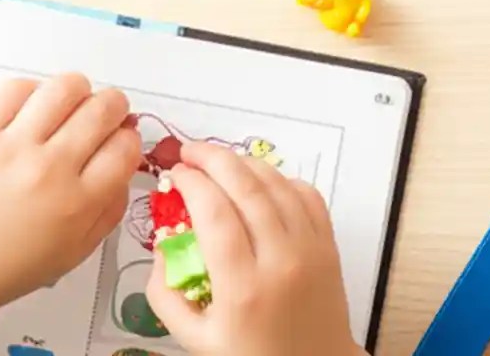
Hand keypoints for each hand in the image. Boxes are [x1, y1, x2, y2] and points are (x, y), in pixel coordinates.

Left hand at [0, 73, 140, 310]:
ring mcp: (12, 147)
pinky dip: (31, 91)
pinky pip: (15, 88)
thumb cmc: (11, 263)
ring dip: (77, 90)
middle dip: (113, 106)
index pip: (125, 147)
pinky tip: (30, 109)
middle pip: (102, 110)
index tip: (119, 140)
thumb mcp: (77, 250)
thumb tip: (126, 165)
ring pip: (64, 88)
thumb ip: (110, 209)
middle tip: (103, 114)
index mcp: (78, 203)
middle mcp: (50, 170)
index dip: (128, 138)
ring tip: (69, 104)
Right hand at [146, 142, 366, 355]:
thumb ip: (165, 293)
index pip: (214, 214)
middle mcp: (280, 261)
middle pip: (246, 188)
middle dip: (213, 159)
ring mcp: (310, 249)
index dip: (192, 183)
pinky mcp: (328, 244)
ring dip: (244, 163)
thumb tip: (161, 246)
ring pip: (277, 184)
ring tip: (219, 161)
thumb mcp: (194, 338)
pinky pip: (306, 194)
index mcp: (243, 289)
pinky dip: (280, 179)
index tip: (176, 174)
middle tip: (190, 152)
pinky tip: (259, 182)